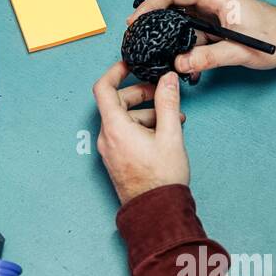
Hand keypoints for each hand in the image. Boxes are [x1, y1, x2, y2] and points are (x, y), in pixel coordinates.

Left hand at [94, 65, 189, 204]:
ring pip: (123, 118)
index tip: (130, 64)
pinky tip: (163, 132)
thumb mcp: (171, 135)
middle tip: (163, 93)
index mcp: (115, 127)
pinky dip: (141, 126)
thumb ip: (168, 103)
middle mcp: (106, 137)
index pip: (103, 88)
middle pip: (117, 102)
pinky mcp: (116, 158)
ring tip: (172, 119)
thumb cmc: (162, 178)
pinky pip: (124, 133)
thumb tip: (167, 79)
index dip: (115, 72)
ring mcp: (109, 149)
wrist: (156, 211)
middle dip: (141, 94)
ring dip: (146, 112)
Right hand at [128, 0, 275, 78]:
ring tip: (162, 57)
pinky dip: (187, 48)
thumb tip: (180, 63)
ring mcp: (214, 14)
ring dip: (172, 40)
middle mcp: (212, 2)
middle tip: (139, 38)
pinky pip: (194, 34)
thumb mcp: (241, 51)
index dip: (152, 4)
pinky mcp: (217, 26)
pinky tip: (187, 67)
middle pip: (173, 5)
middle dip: (154, 21)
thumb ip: (209, 57)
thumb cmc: (275, 38)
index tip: (137, 20)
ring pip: (182, 23)